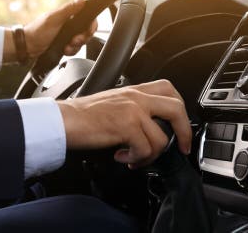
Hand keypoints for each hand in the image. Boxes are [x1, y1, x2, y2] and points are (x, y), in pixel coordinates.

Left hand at [4, 0, 97, 64]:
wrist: (27, 46)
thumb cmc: (37, 30)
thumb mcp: (54, 19)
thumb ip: (68, 10)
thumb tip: (81, 0)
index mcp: (68, 14)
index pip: (88, 17)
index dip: (91, 26)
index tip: (87, 32)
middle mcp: (69, 23)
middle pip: (87, 31)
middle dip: (83, 38)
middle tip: (74, 41)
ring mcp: (67, 33)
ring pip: (82, 41)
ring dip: (76, 46)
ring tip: (67, 46)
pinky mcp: (64, 43)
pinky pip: (75, 48)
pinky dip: (71, 50)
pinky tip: (64, 50)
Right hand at [57, 80, 191, 167]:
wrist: (63, 120)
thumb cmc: (82, 116)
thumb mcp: (113, 104)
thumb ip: (133, 110)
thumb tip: (151, 129)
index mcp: (134, 90)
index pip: (169, 89)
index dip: (181, 109)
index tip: (180, 128)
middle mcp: (136, 97)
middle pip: (177, 108)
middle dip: (184, 132)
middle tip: (181, 148)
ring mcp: (132, 110)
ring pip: (161, 138)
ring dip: (150, 156)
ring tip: (133, 158)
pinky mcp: (126, 125)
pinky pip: (145, 150)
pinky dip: (136, 159)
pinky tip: (122, 156)